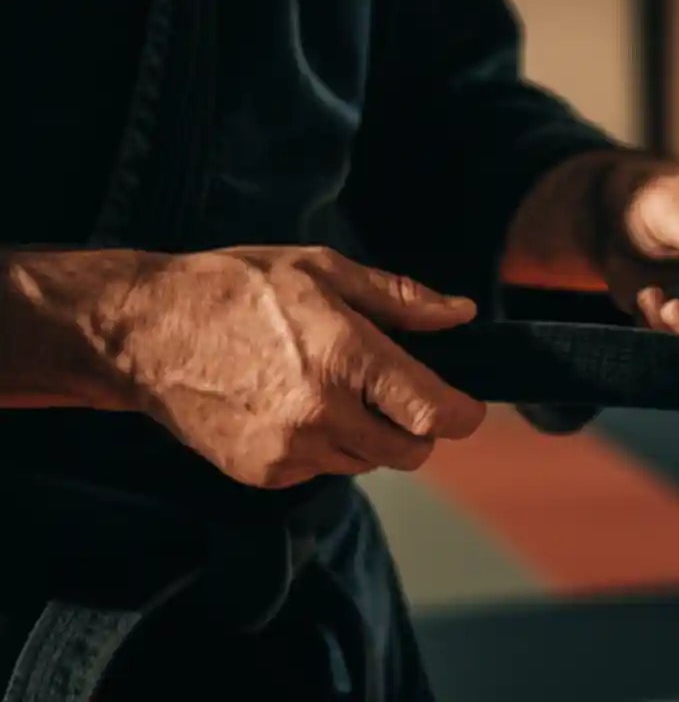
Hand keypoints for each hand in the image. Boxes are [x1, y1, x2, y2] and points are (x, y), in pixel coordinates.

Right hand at [10, 246, 486, 488]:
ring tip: (335, 390)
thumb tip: (461, 315)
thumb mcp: (323, 270)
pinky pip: (326, 471)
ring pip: (370, 463)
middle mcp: (321, 412)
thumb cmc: (236, 289)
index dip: (464, 415)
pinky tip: (298, 408)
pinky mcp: (265, 474)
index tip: (468, 407)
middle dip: (419, 427)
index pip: (433, 412)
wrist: (145, 334)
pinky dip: (329, 447)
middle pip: (412, 450)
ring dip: (372, 436)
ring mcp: (291, 450)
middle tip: (398, 394)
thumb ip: (401, 300)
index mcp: (343, 356)